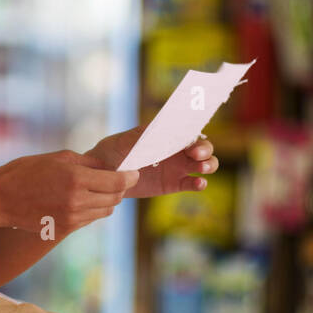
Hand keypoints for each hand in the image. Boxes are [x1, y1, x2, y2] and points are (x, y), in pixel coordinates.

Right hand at [0, 149, 139, 235]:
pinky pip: (89, 219)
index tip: (134, 173)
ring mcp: (71, 218)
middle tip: (116, 179)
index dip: (130, 177)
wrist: (0, 199)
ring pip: (105, 211)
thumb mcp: (58, 158)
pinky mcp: (65, 229)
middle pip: (115, 198)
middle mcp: (77, 201)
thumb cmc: (26, 171)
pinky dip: (91, 210)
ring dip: (106, 200)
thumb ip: (88, 163)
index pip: (117, 182)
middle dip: (119, 188)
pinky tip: (80, 200)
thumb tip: (110, 167)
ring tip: (95, 189)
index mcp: (76, 179)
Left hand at [85, 125, 217, 198]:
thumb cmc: (113, 151)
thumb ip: (140, 137)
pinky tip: (199, 184)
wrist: (104, 174)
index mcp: (167, 134)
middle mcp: (177, 149)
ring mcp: (178, 167)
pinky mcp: (174, 184)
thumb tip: (156, 131)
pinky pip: (192, 183)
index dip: (196, 131)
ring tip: (202, 169)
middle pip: (202, 147)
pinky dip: (199, 183)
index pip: (189, 129)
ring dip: (209, 164)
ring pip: (203, 164)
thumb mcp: (123, 142)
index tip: (194, 136)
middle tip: (196, 154)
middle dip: (204, 149)